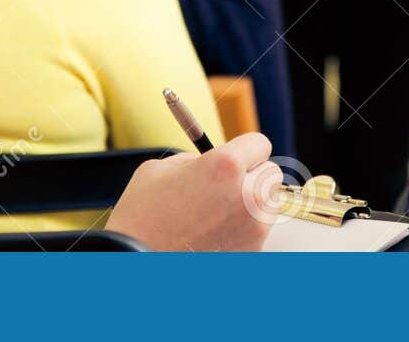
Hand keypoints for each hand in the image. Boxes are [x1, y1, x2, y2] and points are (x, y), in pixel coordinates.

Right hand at [105, 132, 283, 250]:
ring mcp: (254, 229)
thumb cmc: (143, 216)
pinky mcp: (252, 254)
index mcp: (226, 166)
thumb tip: (214, 161)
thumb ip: (197, 159)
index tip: (235, 156)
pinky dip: (243, 230)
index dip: (244, 149)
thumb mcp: (161, 169)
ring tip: (218, 212)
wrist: (137, 264)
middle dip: (251, 176)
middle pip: (270, 174)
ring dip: (251, 203)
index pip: (259, 143)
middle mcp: (248, 196)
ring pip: (268, 204)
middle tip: (227, 185)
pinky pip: (257, 232)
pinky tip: (215, 234)